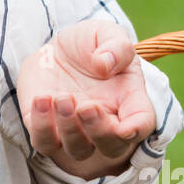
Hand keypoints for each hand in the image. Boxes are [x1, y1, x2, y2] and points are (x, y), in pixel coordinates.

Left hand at [16, 20, 155, 180]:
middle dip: (100, 131)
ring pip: (78, 150)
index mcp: (129, 99)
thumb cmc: (90, 45)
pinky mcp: (47, 128)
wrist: (56, 49)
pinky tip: (41, 99)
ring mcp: (76, 129)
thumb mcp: (106, 33)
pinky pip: (44, 143)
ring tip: (62, 97)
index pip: (142, 123)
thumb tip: (105, 64)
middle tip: (86, 107)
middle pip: (111, 147)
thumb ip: (116, 45)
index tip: (126, 128)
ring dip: (70, 130)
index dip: (137, 129)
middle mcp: (105, 121)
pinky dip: (42, 127)